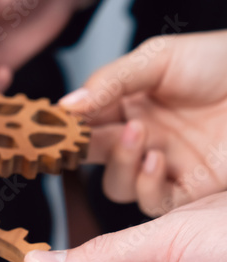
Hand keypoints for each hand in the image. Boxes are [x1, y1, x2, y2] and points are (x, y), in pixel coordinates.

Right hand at [60, 30, 226, 215]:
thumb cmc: (223, 62)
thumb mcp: (158, 58)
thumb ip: (108, 82)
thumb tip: (65, 107)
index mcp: (129, 104)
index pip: (83, 121)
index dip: (65, 125)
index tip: (52, 124)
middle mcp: (143, 137)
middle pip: (93, 155)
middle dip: (82, 147)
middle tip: (80, 136)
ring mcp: (165, 165)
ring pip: (116, 184)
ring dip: (118, 163)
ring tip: (137, 135)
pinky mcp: (190, 190)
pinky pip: (153, 203)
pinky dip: (147, 185)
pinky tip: (157, 159)